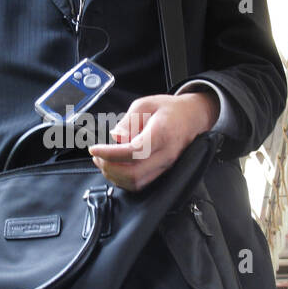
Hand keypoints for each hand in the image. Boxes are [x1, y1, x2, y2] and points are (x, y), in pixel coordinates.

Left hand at [88, 92, 217, 190]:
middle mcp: (165, 154)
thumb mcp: (145, 105)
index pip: (134, 151)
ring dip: (114, 176)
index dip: (110, 153)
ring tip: (102, 161)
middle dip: (109, 168)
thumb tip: (115, 137)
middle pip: (134, 174)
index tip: (94, 148)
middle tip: (97, 155)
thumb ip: (127, 121)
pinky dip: (123, 180)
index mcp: (161, 134)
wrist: (192, 118)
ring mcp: (165, 166)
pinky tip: (114, 168)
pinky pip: (140, 184)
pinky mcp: (162, 172)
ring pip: (136, 183)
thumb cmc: (170, 110)